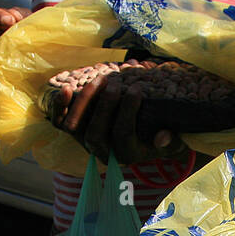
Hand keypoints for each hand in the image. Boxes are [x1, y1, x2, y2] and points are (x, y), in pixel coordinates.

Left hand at [58, 74, 188, 164]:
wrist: (143, 138)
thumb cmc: (160, 135)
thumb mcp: (174, 141)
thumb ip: (171, 140)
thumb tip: (162, 137)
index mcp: (126, 155)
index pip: (122, 135)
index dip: (128, 112)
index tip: (137, 89)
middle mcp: (103, 152)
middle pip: (95, 133)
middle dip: (104, 107)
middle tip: (114, 84)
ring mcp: (86, 142)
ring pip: (75, 126)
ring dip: (84, 102)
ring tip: (98, 80)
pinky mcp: (76, 131)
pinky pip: (60, 122)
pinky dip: (60, 107)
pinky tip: (66, 88)